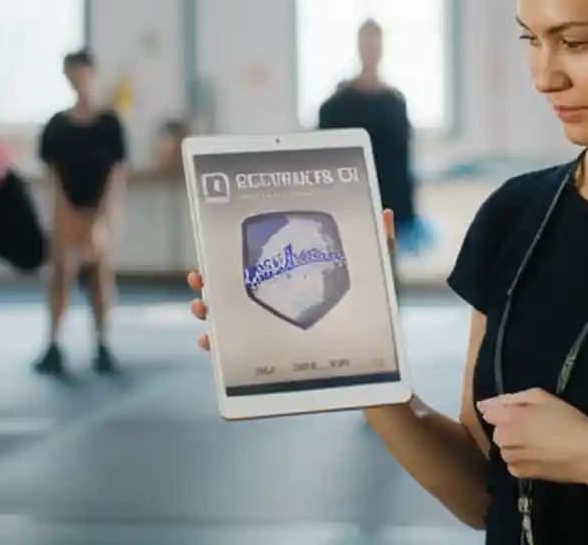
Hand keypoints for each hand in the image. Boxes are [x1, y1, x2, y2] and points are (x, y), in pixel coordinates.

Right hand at [188, 208, 398, 352]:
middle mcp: (284, 307)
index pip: (260, 267)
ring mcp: (277, 335)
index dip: (233, 258)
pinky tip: (209, 342)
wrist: (382, 374)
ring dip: (208, 313)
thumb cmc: (378, 322)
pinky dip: (219, 350)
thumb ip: (383, 246)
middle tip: (198, 278)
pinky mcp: (277, 363)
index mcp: (300, 283)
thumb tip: (388, 213)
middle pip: (238, 291)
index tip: (210, 250)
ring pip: (232, 322)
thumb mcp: (381, 280)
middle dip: (210, 284)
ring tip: (200, 308)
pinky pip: (238, 358)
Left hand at [477, 388, 587, 486]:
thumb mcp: (541, 397)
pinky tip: (541, 454)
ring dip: (516, 442)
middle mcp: (502, 440)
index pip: (489, 411)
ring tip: (541, 441)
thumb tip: (483, 405)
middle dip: (511, 425)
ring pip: (506, 446)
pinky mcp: (519, 474)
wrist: (587, 455)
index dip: (505, 409)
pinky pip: (513, 461)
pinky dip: (522, 457)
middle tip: (538, 425)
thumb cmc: (567, 420)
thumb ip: (510, 398)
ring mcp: (509, 459)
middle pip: (498, 429)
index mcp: (507, 418)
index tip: (522, 411)